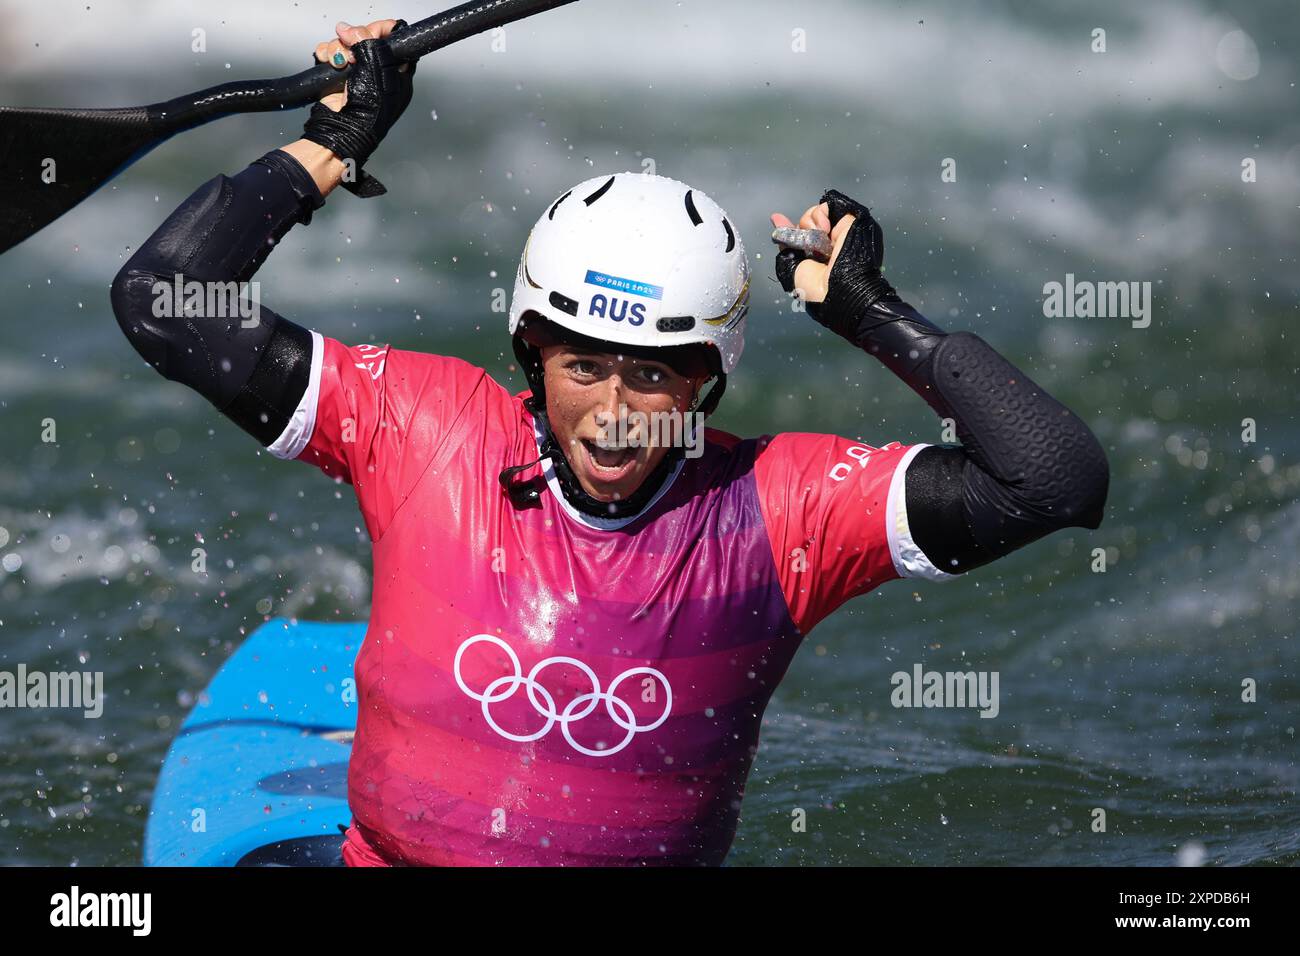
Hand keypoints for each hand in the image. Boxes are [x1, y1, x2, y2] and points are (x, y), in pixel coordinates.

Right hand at [313, 19, 411, 112]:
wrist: (344, 128)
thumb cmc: (369, 111)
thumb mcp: (376, 67)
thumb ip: (368, 41)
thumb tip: (351, 30)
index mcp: (396, 73)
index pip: (392, 41)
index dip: (380, 32)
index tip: (371, 32)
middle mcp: (377, 72)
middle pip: (365, 38)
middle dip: (355, 40)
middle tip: (353, 53)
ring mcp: (356, 74)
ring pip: (345, 44)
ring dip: (338, 48)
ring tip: (340, 63)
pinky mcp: (337, 76)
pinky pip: (330, 53)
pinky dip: (326, 54)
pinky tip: (329, 63)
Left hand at [771, 189, 897, 330]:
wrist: (835, 289)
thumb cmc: (814, 286)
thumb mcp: (791, 265)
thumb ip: (786, 241)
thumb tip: (776, 218)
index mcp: (818, 253)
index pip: (803, 232)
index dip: (793, 229)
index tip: (779, 221)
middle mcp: (830, 241)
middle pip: (809, 221)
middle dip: (802, 227)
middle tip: (806, 243)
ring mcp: (840, 230)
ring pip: (818, 212)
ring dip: (811, 222)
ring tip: (818, 238)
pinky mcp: (850, 220)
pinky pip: (830, 206)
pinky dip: (821, 214)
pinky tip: (824, 229)